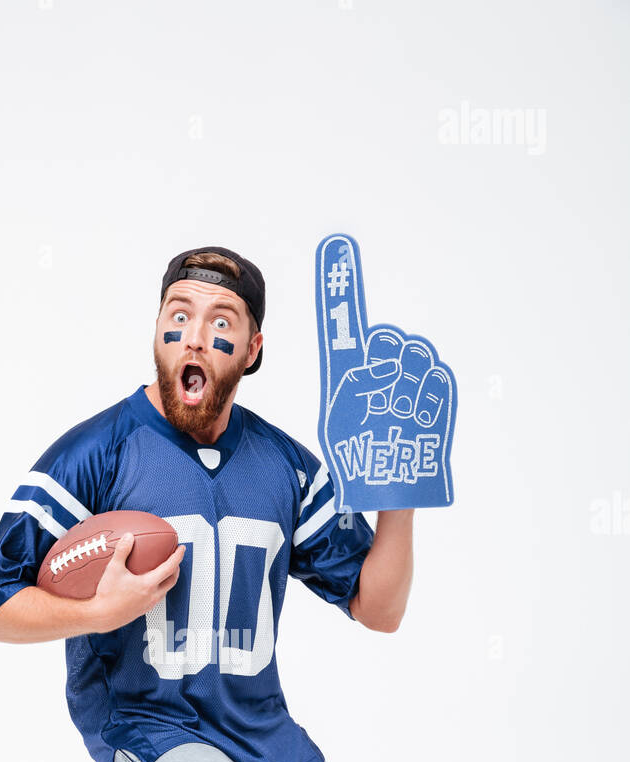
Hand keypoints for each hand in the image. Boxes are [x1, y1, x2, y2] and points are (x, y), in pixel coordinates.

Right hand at [89, 533, 185, 632]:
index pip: (169, 568)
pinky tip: (148, 586)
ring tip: (164, 572)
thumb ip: (122, 551)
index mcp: (148, 585)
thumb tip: (128, 537)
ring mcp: (148, 604)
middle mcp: (152, 596)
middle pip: (172, 580)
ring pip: (165, 590)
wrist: (101, 617)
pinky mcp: (142, 610)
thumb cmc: (107, 596)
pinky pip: (156, 597)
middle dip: (176, 569)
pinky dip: (158, 588)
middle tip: (175, 560)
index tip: (181, 549)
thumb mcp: (113, 569)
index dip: (178, 557)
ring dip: (168, 580)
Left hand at [316, 234, 455, 508]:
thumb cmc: (359, 462)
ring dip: (405, 389)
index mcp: (351, 376)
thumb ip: (356, 388)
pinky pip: (438, 381)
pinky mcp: (437, 400)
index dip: (342, 294)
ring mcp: (411, 383)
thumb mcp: (341, 427)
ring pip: (415, 357)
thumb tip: (384, 366)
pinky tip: (417, 420)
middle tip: (381, 397)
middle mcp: (382, 372)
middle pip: (388, 339)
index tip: (337, 252)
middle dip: (384, 364)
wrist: (389, 494)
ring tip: (396, 418)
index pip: (345, 328)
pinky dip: (428, 400)